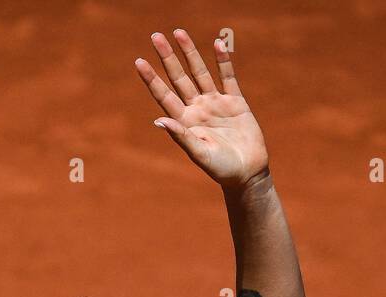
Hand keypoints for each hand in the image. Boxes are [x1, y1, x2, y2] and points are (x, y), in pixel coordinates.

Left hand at [134, 29, 269, 192]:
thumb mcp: (199, 154)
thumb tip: (158, 121)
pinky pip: (228, 77)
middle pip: (178, 77)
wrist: (247, 174)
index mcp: (184, 121)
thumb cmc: (221, 169)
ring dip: (190, 52)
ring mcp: (216, 103)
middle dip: (167, 57)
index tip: (138, 61)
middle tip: (156, 36)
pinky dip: (223, 61)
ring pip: (200, 72)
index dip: (151, 79)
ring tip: (179, 32)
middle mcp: (197, 109)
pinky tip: (217, 44)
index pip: (163, 95)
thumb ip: (181, 136)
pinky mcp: (235, 102)